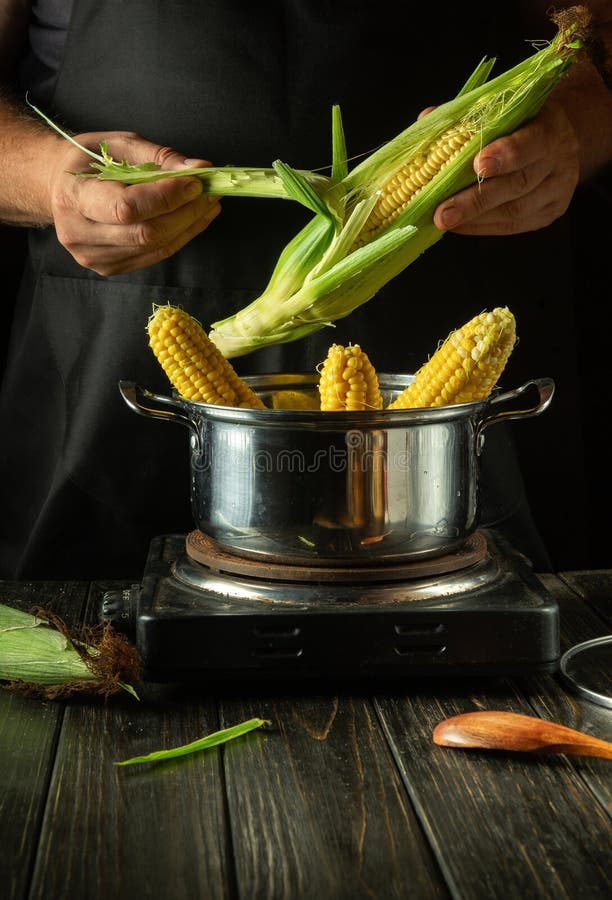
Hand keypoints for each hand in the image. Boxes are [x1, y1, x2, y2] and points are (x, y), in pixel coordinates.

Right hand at [47, 131, 220, 274]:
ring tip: (208, 204)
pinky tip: (193, 219)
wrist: (61, 186)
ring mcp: (93, 256)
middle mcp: (79, 232)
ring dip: (189, 226)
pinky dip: (179, 237)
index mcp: (74, 195)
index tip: (195, 182)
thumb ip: (160, 157)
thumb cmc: (90, 161)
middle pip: (145, 233)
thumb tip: (199, 170)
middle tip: (210, 193)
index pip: (126, 207)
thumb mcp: (119, 144)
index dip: (166, 198)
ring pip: (155, 248)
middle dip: (186, 212)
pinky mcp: (110, 267)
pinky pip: (154, 256)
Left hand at [432, 99, 579, 234]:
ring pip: (516, 210)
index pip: (531, 143)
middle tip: (444, 213)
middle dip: (476, 201)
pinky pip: (514, 226)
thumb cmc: (524, 122)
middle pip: (518, 184)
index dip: (505, 155)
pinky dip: (482, 227)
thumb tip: (427, 118)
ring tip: (444, 221)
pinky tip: (460, 226)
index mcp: (549, 128)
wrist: (561, 139)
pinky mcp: (550, 212)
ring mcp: (557, 189)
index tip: (477, 165)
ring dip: (475, 219)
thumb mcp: (506, 109)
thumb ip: (468, 115)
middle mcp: (558, 160)